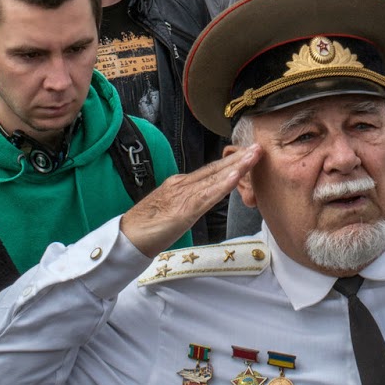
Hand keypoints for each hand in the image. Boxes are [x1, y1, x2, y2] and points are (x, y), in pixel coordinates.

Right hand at [120, 145, 260, 257]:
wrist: (126, 237)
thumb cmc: (145, 228)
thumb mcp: (170, 211)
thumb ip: (186, 203)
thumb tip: (201, 201)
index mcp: (179, 184)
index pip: (210, 171)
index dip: (230, 162)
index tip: (247, 154)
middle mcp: (182, 184)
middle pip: (215, 169)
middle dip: (238, 158)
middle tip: (258, 147)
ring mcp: (183, 195)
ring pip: (215, 178)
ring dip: (237, 166)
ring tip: (254, 155)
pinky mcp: (183, 210)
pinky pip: (207, 195)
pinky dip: (223, 184)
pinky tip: (236, 177)